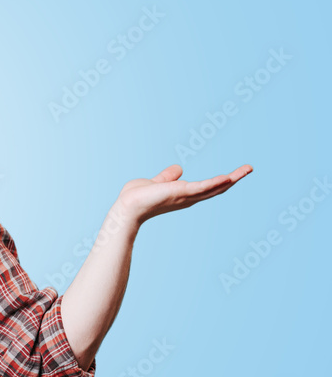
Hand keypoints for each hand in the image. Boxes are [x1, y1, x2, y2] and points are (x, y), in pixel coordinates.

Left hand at [116, 164, 252, 225]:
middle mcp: (188, 197)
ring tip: (247, 169)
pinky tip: (228, 178)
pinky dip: (215, 183)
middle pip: (216, 188)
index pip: (207, 187)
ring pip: (214, 187)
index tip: (235, 174)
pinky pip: (202, 187)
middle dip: (234, 179)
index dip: (222, 181)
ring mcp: (186, 196)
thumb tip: (179, 169)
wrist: (126, 207)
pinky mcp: (181, 193)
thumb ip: (167, 177)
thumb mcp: (156, 182)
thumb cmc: (137, 198)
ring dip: (231, 178)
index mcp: (183, 194)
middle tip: (249, 168)